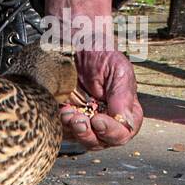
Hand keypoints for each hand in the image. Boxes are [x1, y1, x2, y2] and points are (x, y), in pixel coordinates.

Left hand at [43, 0, 140, 150]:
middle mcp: (108, 120)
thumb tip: (125, 122)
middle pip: (102, 142)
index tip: (98, 120)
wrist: (77, 43)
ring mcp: (88, 120)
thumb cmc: (101, 54)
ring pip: (83, 139)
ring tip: (66, 113)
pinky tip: (59, 111)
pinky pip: (66, 131)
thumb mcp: (117, 70)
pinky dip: (62, 126)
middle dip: (89, 134)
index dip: (111, 132)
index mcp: (125, 111)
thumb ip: (123, 96)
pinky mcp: (69, 118)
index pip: (123, 133)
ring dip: (73, 131)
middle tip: (78, 120)